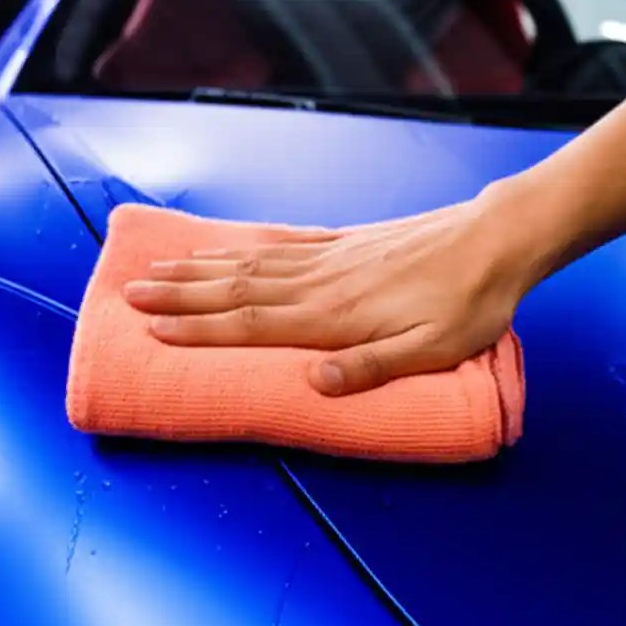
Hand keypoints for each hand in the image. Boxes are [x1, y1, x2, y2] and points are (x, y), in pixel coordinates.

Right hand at [123, 185, 550, 395]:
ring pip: (249, 264)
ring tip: (159, 270)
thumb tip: (314, 384)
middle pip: (235, 289)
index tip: (154, 327)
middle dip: (180, 294)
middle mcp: (320, 283)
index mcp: (335, 316)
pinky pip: (279, 244)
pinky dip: (242, 247)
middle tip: (130, 293)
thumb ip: (372, 368)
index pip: (252, 323)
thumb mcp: (432, 350)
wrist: (494, 241)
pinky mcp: (343, 243)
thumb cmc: (468, 304)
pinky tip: (223, 250)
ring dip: (200, 270)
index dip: (201, 328)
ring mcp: (329, 259)